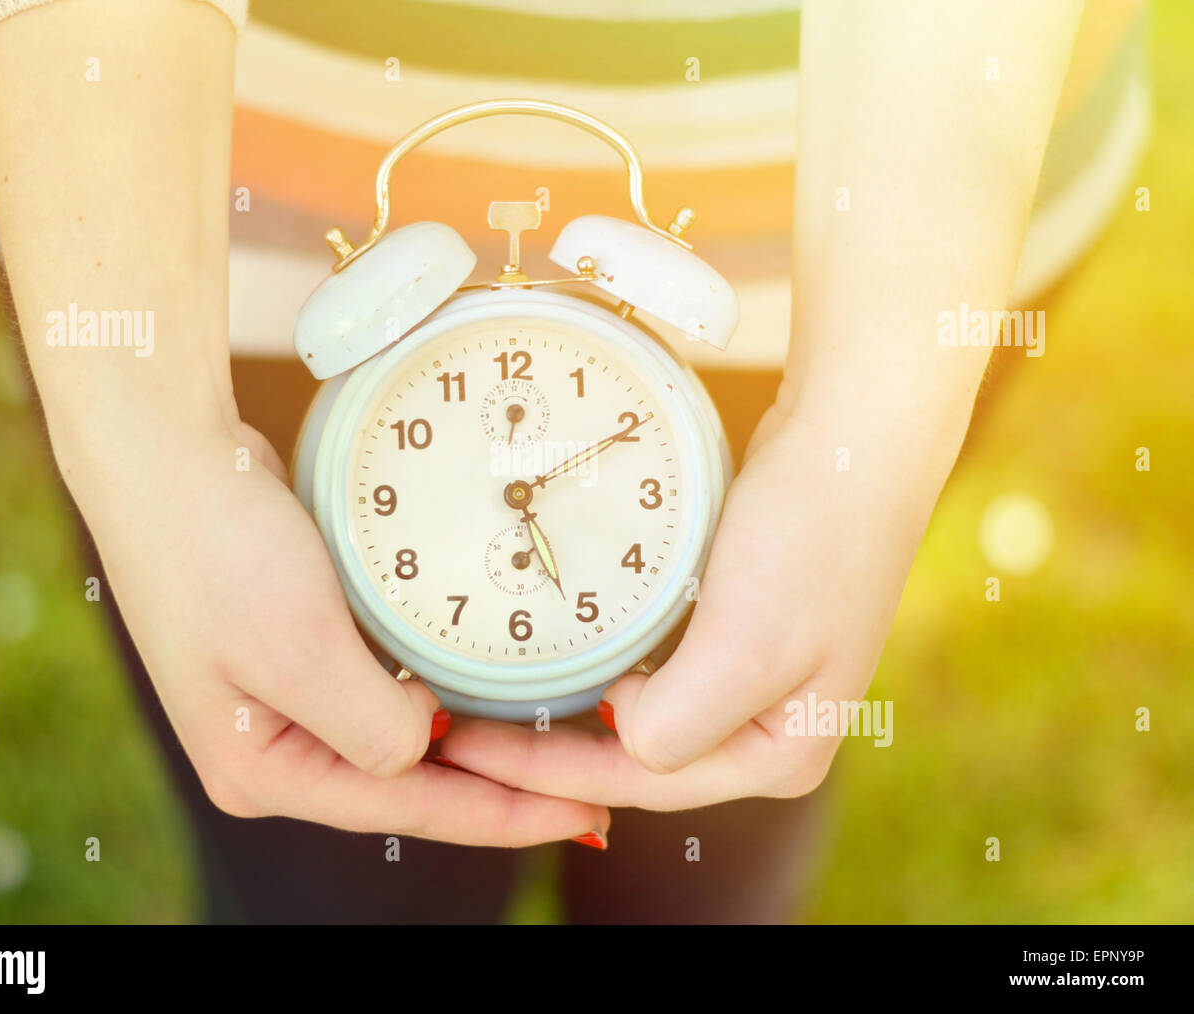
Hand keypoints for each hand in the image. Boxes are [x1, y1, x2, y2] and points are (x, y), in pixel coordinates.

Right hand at [68, 414, 608, 844]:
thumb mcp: (300, 650)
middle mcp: (275, 749)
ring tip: (554, 747)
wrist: (167, 459)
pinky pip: (389, 689)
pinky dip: (440, 692)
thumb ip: (375, 726)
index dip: (504, 817)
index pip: (410, 808)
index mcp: (264, 770)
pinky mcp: (300, 656)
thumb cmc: (217, 551)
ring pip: (405, 737)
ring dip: (474, 739)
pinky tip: (489, 692)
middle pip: (411, 784)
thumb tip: (429, 744)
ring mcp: (286, 703)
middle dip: (497, 786)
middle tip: (587, 788)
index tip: (583, 819)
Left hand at [438, 401, 952, 808]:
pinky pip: (655, 666)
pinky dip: (605, 666)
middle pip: (637, 758)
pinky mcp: (739, 630)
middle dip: (552, 752)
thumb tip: (622, 729)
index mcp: (779, 754)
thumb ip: (678, 722)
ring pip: (641, 713)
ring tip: (496, 704)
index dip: (548, 774)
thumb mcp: (745, 647)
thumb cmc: (812, 537)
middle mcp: (769, 729)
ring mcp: (757, 679)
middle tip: (464, 735)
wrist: (855, 437)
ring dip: (573, 712)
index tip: (468, 752)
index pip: (640, 782)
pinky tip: (559, 656)